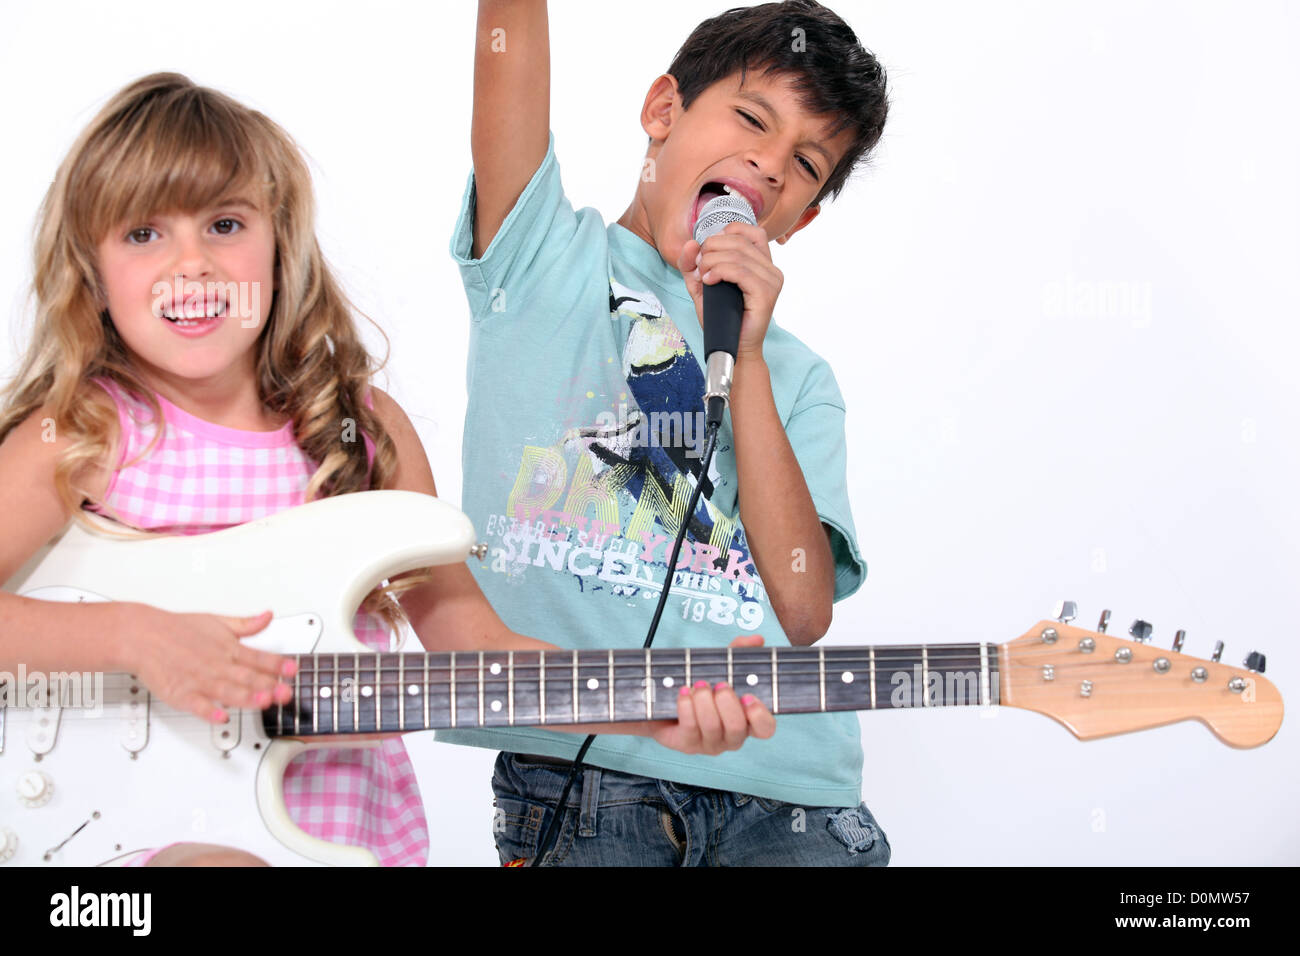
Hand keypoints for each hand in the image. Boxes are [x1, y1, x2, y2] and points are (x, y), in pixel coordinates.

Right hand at [120, 605, 295, 723]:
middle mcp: (217, 665)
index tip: (292, 670)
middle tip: (286, 692)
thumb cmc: (177, 629)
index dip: (277, 665)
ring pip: (227, 691)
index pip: (258, 658)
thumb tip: (267, 616)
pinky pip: (197, 705)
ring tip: (263, 702)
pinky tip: (221, 716)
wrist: (141, 635)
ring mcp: (200, 680)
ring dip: (246, 698)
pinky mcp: (181, 693)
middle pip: (247, 677)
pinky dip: (209, 711)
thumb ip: (245, 625)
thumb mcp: (217, 621)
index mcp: (228, 649)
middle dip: (269, 686)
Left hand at [651, 634, 776, 754]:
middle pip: (736, 728)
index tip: (748, 696)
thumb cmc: (702, 686)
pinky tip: (684, 692)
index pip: (765, 729)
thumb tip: (757, 639)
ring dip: (704, 701)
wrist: (664, 699)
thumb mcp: (720, 665)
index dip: (760, 715)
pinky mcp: (687, 744)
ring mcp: (710, 743)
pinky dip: (687, 706)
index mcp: (747, 721)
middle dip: (726, 703)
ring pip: (712, 727)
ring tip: (699, 685)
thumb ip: (739, 651)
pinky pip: (690, 727)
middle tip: (719, 685)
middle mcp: (732, 737)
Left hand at [676, 222, 782, 359]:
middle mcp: (771, 269)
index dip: (725, 233)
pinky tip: (708, 281)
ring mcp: (772, 281)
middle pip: (739, 240)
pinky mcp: (766, 294)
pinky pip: (740, 271)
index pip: (749, 230)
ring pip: (737, 254)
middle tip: (699, 266)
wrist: (732, 347)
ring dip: (712, 261)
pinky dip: (720, 271)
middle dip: (712, 248)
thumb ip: (693, 265)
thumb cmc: (722, 318)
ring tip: (702, 276)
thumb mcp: (702, 286)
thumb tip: (692, 243)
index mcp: (762, 263)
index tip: (708, 251)